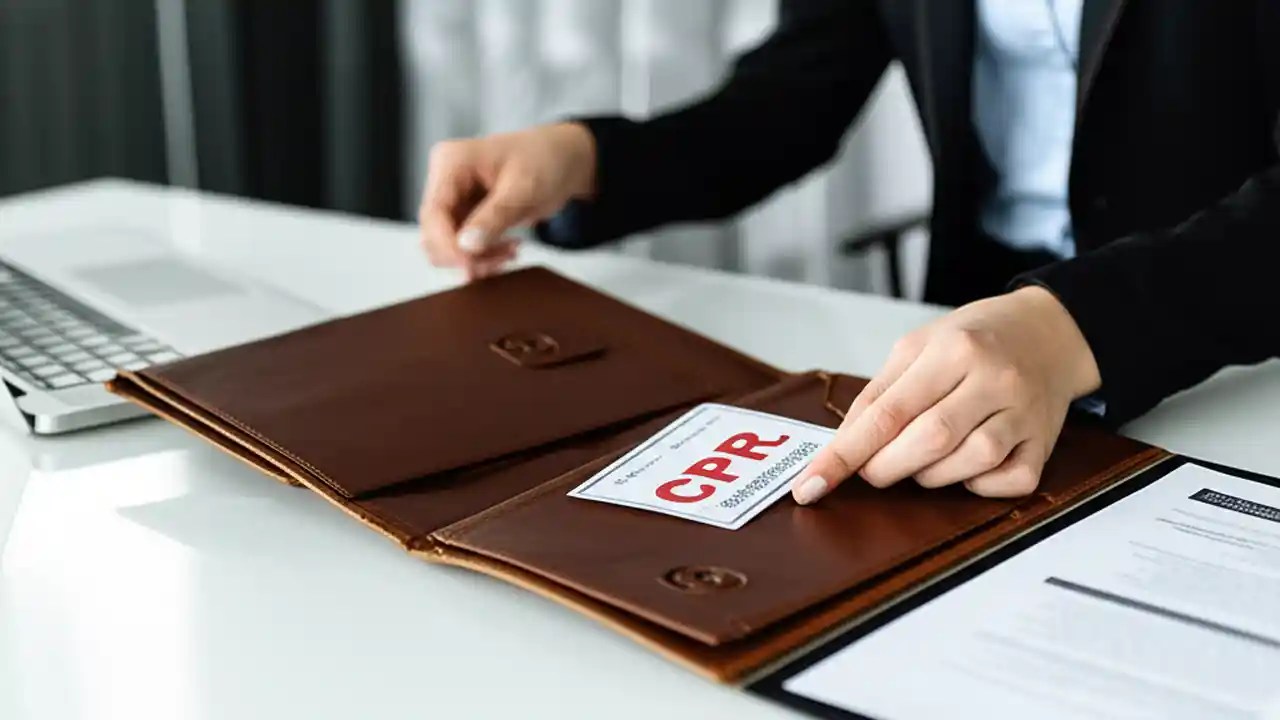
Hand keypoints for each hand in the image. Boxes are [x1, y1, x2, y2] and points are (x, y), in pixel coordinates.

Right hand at [419, 122, 596, 280]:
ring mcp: (455, 199)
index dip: (448, 245)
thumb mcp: (523, 188)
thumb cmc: (545, 160)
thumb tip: (466, 246)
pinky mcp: (466, 215)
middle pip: (435, 234)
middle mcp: (446, 180)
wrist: (563, 160)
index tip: (471, 265)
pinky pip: (464, 247)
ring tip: (511, 252)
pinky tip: (508, 250)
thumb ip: (493, 217)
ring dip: (476, 259)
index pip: (433, 213)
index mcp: (451, 163)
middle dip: (465, 255)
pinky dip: (483, 256)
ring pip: (448, 246)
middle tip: (502, 259)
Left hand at [791, 286, 1101, 503]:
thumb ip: (878, 395)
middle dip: (884, 468)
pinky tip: (967, 466)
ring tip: (922, 457)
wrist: (1048, 333)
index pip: (886, 413)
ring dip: (928, 476)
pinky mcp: (1044, 444)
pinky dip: (976, 485)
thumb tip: (841, 447)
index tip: (809, 486)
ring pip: (966, 466)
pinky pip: (1005, 483)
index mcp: (954, 350)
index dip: (843, 455)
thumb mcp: (917, 346)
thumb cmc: (974, 340)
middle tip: (872, 468)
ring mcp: (1024, 414)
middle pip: (927, 442)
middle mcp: (994, 380)